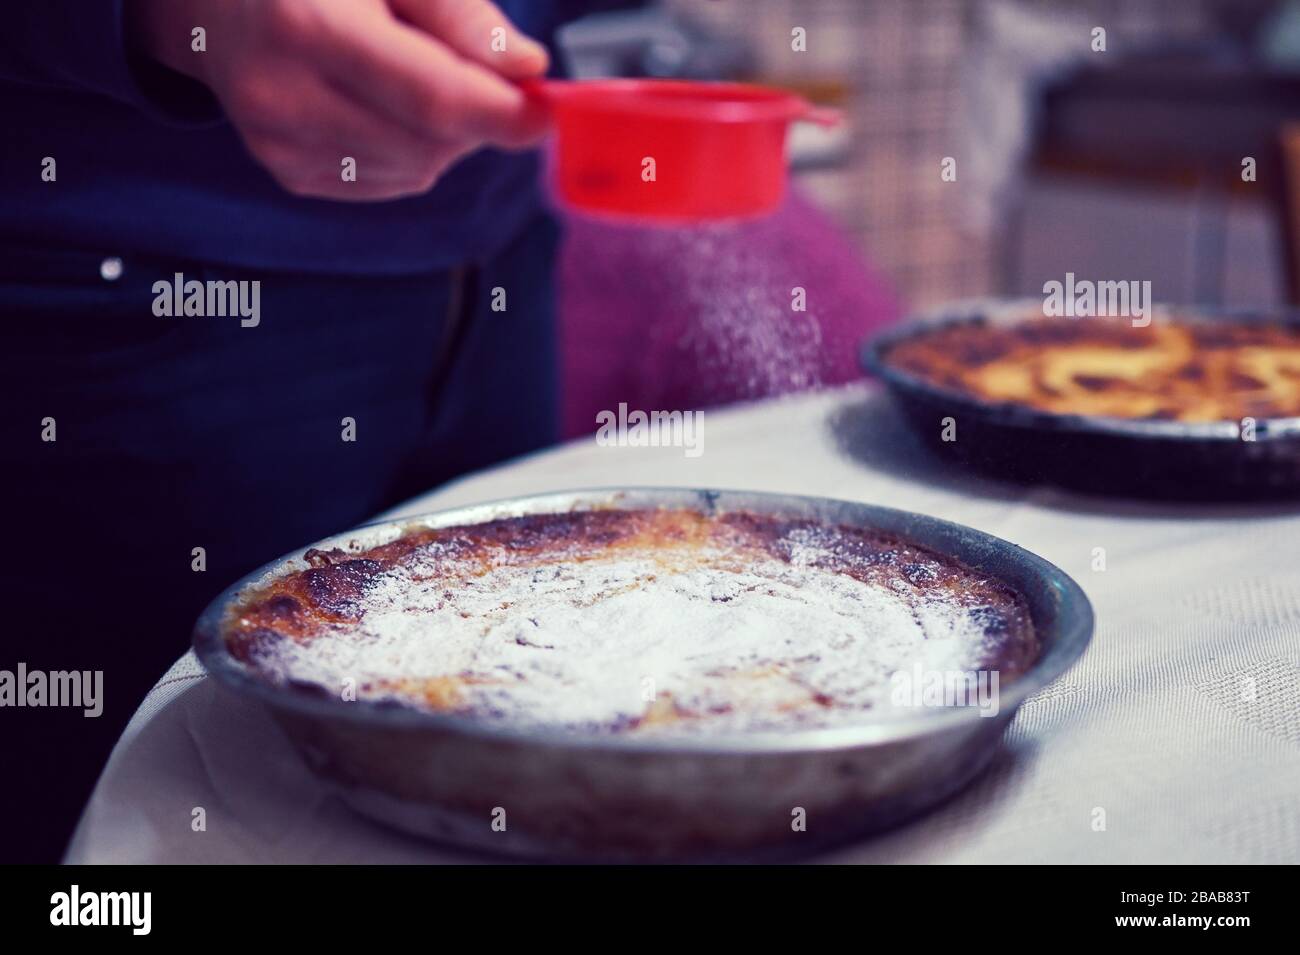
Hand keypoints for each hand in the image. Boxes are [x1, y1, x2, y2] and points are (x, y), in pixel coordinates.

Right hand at [130, 0, 550, 200]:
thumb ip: (458, 12)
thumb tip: (527, 69)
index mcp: (307, 25)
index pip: (431, 97)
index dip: (502, 113)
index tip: (546, 111)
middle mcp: (283, 94)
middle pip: (429, 140)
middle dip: (478, 117)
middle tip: (486, 75)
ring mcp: (279, 143)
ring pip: (416, 169)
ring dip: (448, 135)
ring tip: (422, 74)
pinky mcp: (287, 171)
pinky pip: (390, 180)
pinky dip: (413, 150)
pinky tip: (388, 101)